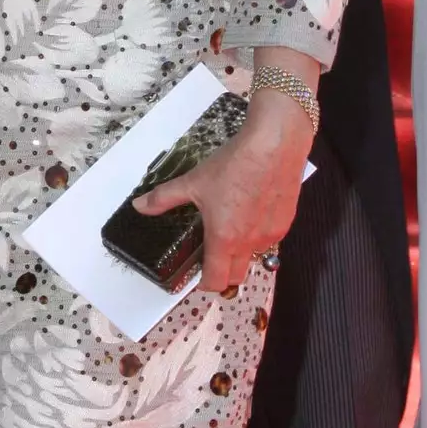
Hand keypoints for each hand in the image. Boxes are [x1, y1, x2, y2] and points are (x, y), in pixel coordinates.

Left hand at [133, 93, 311, 293]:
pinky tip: (251, 212)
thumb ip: (164, 198)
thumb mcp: (193, 181)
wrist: (274, 144)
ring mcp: (272, 235)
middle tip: (211, 255)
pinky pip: (270, 240)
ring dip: (242, 252)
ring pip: (255, 257)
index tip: (197, 275)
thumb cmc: (236, 164)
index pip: (216, 282)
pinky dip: (258, 235)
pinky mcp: (286, 222)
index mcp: (225, 239)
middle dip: (223, 272)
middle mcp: (250, 243)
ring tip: (231, 228)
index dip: (205, 283)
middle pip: (237, 277)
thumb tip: (140, 206)